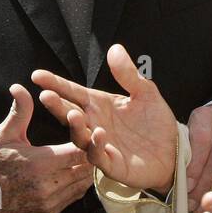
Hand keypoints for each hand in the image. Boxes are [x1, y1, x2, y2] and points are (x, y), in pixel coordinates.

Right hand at [0, 84, 91, 212]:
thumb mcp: (4, 135)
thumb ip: (19, 111)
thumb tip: (19, 87)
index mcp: (39, 164)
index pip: (79, 152)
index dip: (89, 141)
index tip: (92, 130)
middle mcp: (48, 186)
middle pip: (86, 169)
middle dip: (90, 154)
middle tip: (94, 141)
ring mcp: (50, 202)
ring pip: (83, 184)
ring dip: (86, 169)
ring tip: (87, 154)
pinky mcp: (50, 212)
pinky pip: (74, 196)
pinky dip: (77, 183)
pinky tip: (74, 170)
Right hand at [32, 43, 177, 193]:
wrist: (173, 151)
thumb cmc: (156, 123)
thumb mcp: (146, 93)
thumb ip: (128, 74)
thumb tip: (115, 49)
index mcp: (99, 105)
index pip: (72, 92)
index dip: (55, 83)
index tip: (37, 75)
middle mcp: (95, 124)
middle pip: (69, 113)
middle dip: (56, 105)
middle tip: (46, 95)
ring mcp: (101, 144)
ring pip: (79, 136)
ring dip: (74, 126)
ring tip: (72, 114)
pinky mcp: (112, 163)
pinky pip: (98, 156)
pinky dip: (95, 146)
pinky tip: (98, 134)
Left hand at [186, 104, 211, 212]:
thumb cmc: (204, 125)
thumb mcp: (190, 126)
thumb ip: (184, 145)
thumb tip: (173, 176)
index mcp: (207, 117)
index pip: (201, 142)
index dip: (194, 167)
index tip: (186, 187)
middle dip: (202, 185)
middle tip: (191, 204)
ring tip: (203, 207)